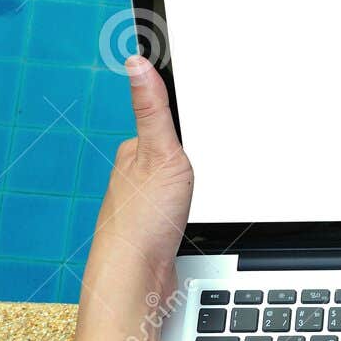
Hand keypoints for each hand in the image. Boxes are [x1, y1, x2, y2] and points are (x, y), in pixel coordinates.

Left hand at [90, 56, 193, 302]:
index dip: (184, 121)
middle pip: (169, 153)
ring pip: (172, 183)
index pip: (161, 123)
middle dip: (190, 155)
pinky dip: (187, 209)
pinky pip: (176, 209)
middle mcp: (133, 177)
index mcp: (132, 152)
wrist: (136, 279)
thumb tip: (136, 61)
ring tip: (202, 188)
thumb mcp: (159, 153)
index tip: (204, 118)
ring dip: (188, 186)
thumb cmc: (141, 221)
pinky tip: (192, 217)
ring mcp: (143, 205)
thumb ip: (152, 109)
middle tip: (208, 157)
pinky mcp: (155, 230)